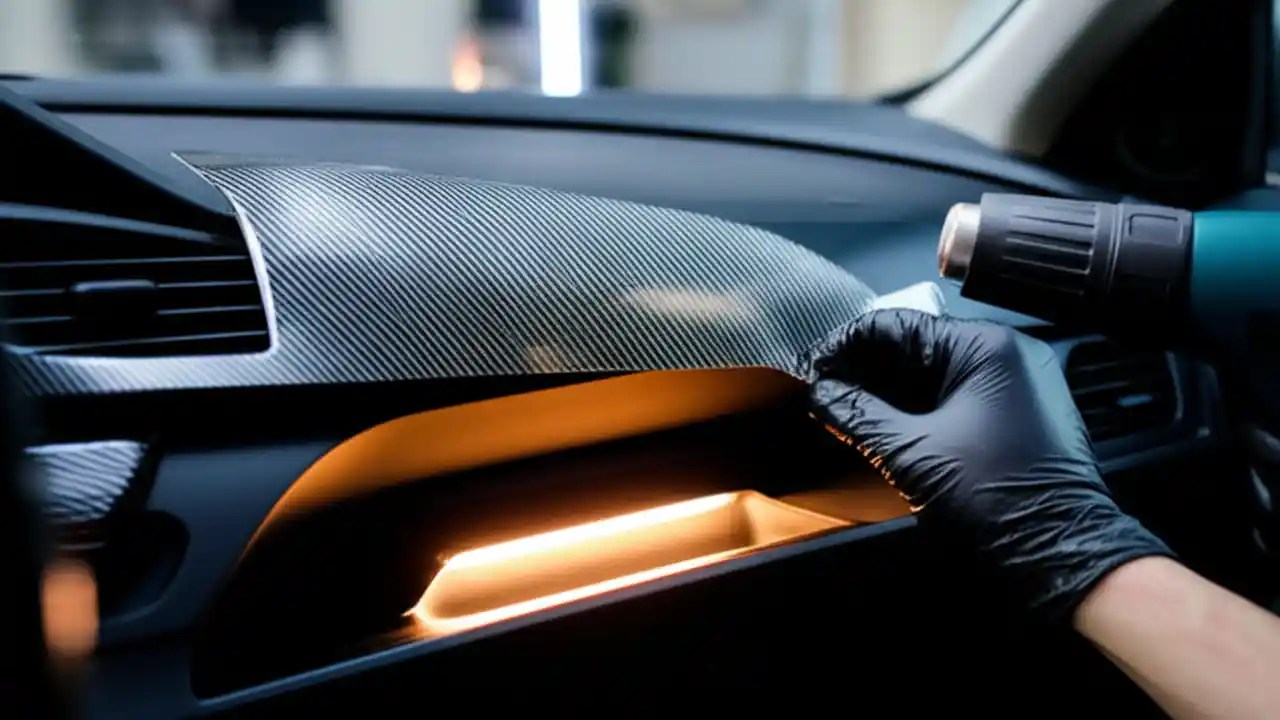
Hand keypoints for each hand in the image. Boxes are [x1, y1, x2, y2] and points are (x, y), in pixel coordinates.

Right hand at [802, 309, 1172, 620]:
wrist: (1061, 554)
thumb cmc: (999, 499)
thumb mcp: (911, 454)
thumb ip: (858, 416)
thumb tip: (820, 394)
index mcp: (984, 346)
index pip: (895, 325)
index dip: (845, 347)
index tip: (814, 372)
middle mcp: (1004, 355)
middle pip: (913, 348)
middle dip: (865, 374)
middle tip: (826, 398)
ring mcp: (1014, 386)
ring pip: (932, 376)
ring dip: (889, 395)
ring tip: (848, 417)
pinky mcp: (1015, 416)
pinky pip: (955, 399)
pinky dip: (918, 412)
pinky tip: (886, 432)